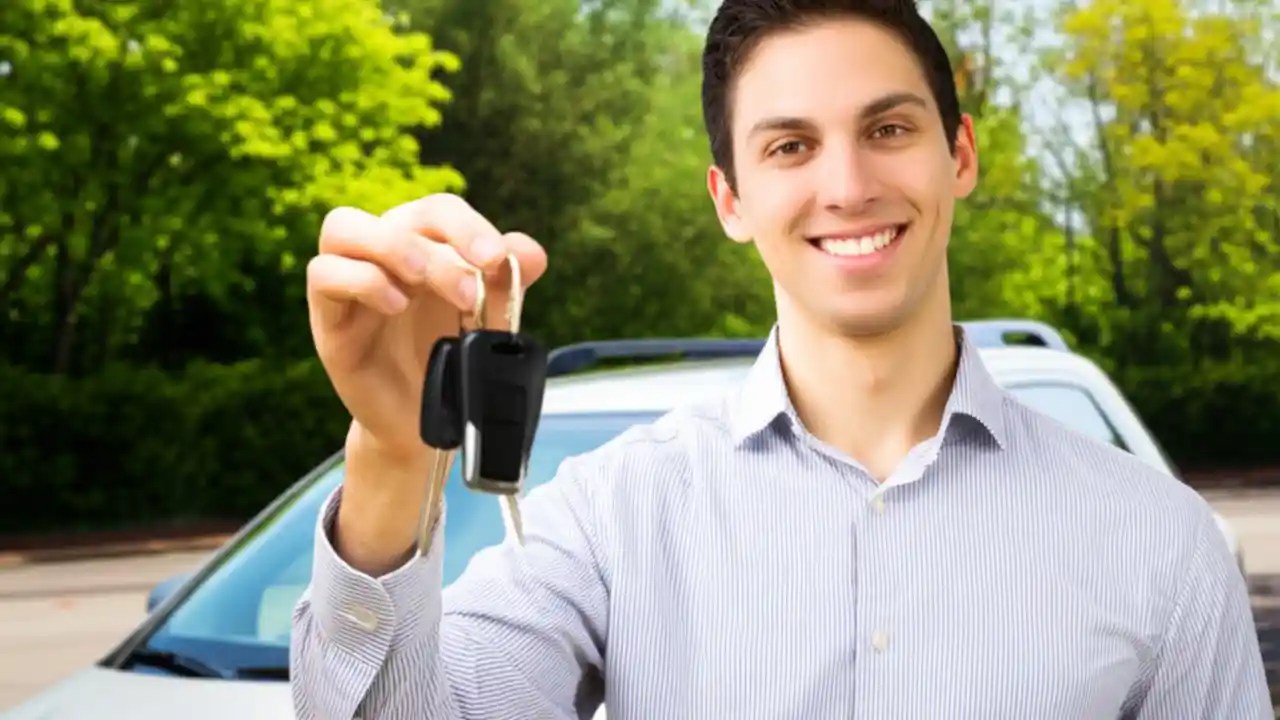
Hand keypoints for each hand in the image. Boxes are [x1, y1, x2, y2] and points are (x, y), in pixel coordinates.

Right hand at [306, 193, 547, 461]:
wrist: (420, 427)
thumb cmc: (450, 365)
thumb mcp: (488, 327)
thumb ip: (506, 288)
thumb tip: (531, 253)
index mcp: (424, 248)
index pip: (439, 211)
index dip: (467, 226)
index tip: (496, 259)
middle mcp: (383, 256)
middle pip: (397, 214)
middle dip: (440, 244)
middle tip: (467, 293)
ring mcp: (350, 284)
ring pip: (342, 228)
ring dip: (391, 248)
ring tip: (419, 285)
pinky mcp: (329, 319)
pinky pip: (322, 275)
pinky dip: (361, 281)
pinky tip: (394, 306)